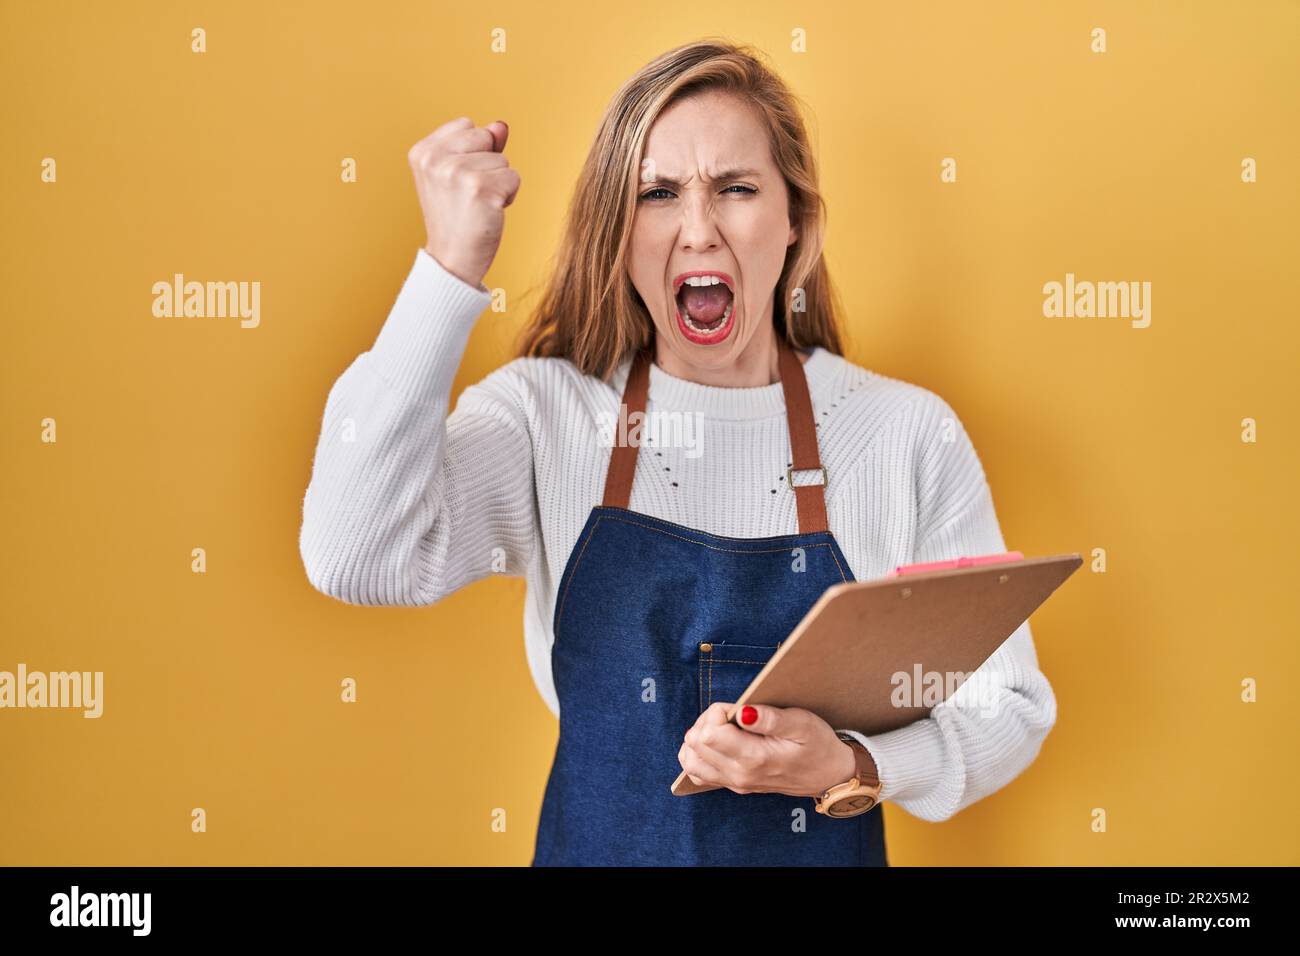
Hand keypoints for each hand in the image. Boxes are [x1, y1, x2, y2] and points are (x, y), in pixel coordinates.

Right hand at [407, 116, 520, 289]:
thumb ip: (479, 145)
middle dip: (488, 164)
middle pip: (486, 137)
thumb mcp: (458, 174)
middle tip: (470, 195)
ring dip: (499, 183)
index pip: (467, 125)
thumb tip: (501, 125)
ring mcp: (456, 172)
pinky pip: (514, 178)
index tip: (458, 181)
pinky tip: (489, 212)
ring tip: (478, 205)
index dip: (473, 152)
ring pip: (503, 160)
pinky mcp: (480, 188)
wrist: (452, 260)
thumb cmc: (457, 217)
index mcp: (422, 151)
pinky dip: (509, 196)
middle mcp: (435, 159)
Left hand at [678, 702, 858, 797]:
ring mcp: (735, 783)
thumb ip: (770, 718)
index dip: (718, 712)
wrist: (830, 775)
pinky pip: (699, 773)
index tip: (739, 709)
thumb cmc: (818, 745)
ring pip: (691, 760)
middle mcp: (739, 775)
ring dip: (700, 737)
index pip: (709, 732)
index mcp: (754, 758)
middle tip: (732, 715)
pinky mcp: (734, 785)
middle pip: (696, 743)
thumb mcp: (802, 724)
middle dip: (708, 720)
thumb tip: (742, 712)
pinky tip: (717, 743)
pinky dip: (699, 754)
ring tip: (723, 727)